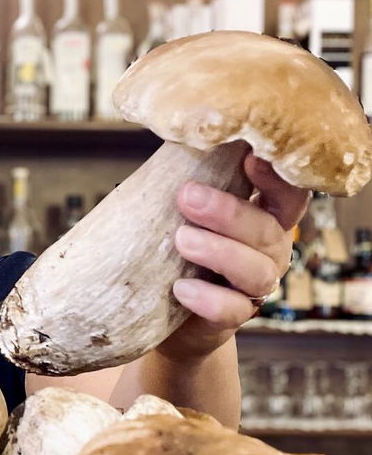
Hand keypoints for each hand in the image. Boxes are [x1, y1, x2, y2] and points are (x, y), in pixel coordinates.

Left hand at [159, 154, 309, 360]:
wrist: (169, 316)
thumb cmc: (178, 252)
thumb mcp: (184, 214)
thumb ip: (188, 186)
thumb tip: (169, 136)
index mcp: (263, 217)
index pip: (285, 193)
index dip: (273, 176)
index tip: (249, 158)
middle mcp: (268, 250)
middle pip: (267, 229)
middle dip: (228, 212)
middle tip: (187, 196)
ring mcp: (254, 286)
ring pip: (254, 270)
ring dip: (218, 251)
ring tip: (181, 239)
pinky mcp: (234, 317)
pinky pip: (232, 310)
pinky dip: (208, 299)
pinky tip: (181, 289)